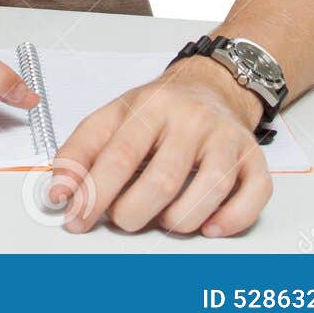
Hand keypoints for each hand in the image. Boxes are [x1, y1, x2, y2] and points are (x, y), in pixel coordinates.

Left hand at [50, 57, 271, 236]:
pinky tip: (208, 227)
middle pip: (163, 179)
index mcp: (151, 106)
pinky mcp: (254, 157)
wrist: (211, 85)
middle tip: (122, 219)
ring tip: (162, 221)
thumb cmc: (159, 109)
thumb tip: (58, 192)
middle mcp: (192, 119)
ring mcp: (226, 138)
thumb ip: (81, 151)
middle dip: (133, 212)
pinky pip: (254, 194)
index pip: (119, 155)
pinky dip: (232, 218)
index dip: (94, 193)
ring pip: (209, 187)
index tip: (75, 218)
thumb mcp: (113, 116)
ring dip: (179, 219)